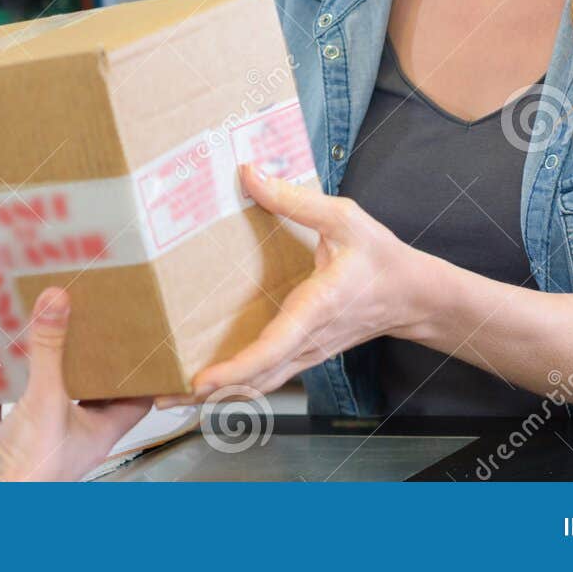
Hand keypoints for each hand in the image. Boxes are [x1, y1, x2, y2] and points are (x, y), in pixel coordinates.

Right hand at [0, 288, 150, 480]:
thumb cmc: (28, 474)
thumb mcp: (45, 399)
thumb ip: (50, 350)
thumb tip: (58, 302)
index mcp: (97, 432)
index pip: (134, 399)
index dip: (139, 371)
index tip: (138, 339)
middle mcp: (70, 436)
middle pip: (87, 393)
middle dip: (86, 361)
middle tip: (88, 324)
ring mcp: (36, 440)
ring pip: (42, 399)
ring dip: (39, 370)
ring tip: (41, 335)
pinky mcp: (3, 443)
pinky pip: (0, 412)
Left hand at [160, 164, 430, 403]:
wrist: (412, 295)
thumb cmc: (379, 256)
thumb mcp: (343, 217)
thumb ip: (294, 199)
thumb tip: (248, 174)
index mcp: (317, 307)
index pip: (274, 347)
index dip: (237, 368)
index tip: (202, 380)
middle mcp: (308, 339)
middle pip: (254, 379)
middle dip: (208, 392)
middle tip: (160, 397)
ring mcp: (306, 353)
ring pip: (258, 384)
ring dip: (216, 394)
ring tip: (170, 397)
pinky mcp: (303, 354)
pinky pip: (267, 377)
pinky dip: (236, 385)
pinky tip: (207, 385)